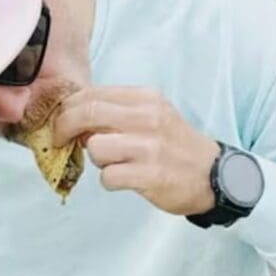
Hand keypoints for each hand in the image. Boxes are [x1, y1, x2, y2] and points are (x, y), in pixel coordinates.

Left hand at [52, 86, 221, 215]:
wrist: (214, 175)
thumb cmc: (176, 146)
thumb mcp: (154, 115)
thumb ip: (118, 112)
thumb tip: (76, 117)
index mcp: (147, 98)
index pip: (92, 94)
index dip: (68, 108)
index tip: (62, 121)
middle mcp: (149, 117)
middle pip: (87, 114)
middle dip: (64, 128)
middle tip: (61, 140)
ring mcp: (150, 147)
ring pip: (95, 148)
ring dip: (96, 159)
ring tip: (113, 163)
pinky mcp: (151, 175)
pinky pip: (108, 177)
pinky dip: (110, 181)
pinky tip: (125, 179)